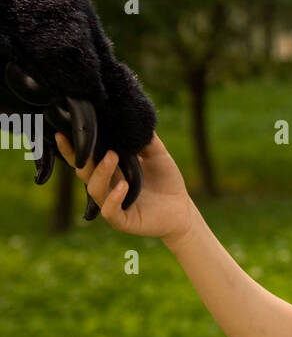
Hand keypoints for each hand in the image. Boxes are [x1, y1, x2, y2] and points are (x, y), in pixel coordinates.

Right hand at [55, 130, 194, 242]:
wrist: (182, 209)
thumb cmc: (167, 181)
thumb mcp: (157, 154)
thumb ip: (144, 138)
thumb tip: (133, 115)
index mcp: (110, 171)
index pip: (86, 158)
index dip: (72, 148)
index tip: (63, 132)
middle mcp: (106, 187)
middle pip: (84, 172)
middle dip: (84, 157)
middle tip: (93, 142)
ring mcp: (113, 204)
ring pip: (95, 190)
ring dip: (101, 173)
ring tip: (112, 157)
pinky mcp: (123, 221)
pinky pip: (111, 212)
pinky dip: (113, 199)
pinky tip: (123, 186)